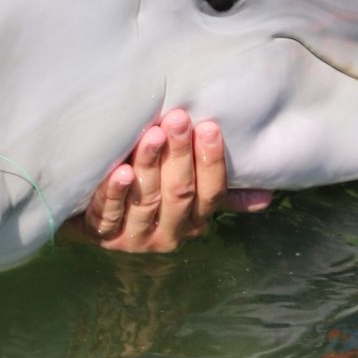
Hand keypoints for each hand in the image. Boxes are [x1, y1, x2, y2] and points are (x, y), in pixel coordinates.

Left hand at [67, 109, 272, 252]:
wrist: (91, 215)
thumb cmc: (148, 192)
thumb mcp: (185, 193)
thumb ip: (216, 190)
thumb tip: (265, 196)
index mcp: (193, 222)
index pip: (211, 195)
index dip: (211, 163)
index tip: (210, 128)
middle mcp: (167, 234)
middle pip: (178, 194)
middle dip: (179, 155)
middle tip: (177, 120)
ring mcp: (133, 237)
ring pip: (146, 201)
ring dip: (149, 167)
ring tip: (151, 135)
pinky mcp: (102, 235)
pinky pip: (109, 213)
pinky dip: (114, 192)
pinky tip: (120, 171)